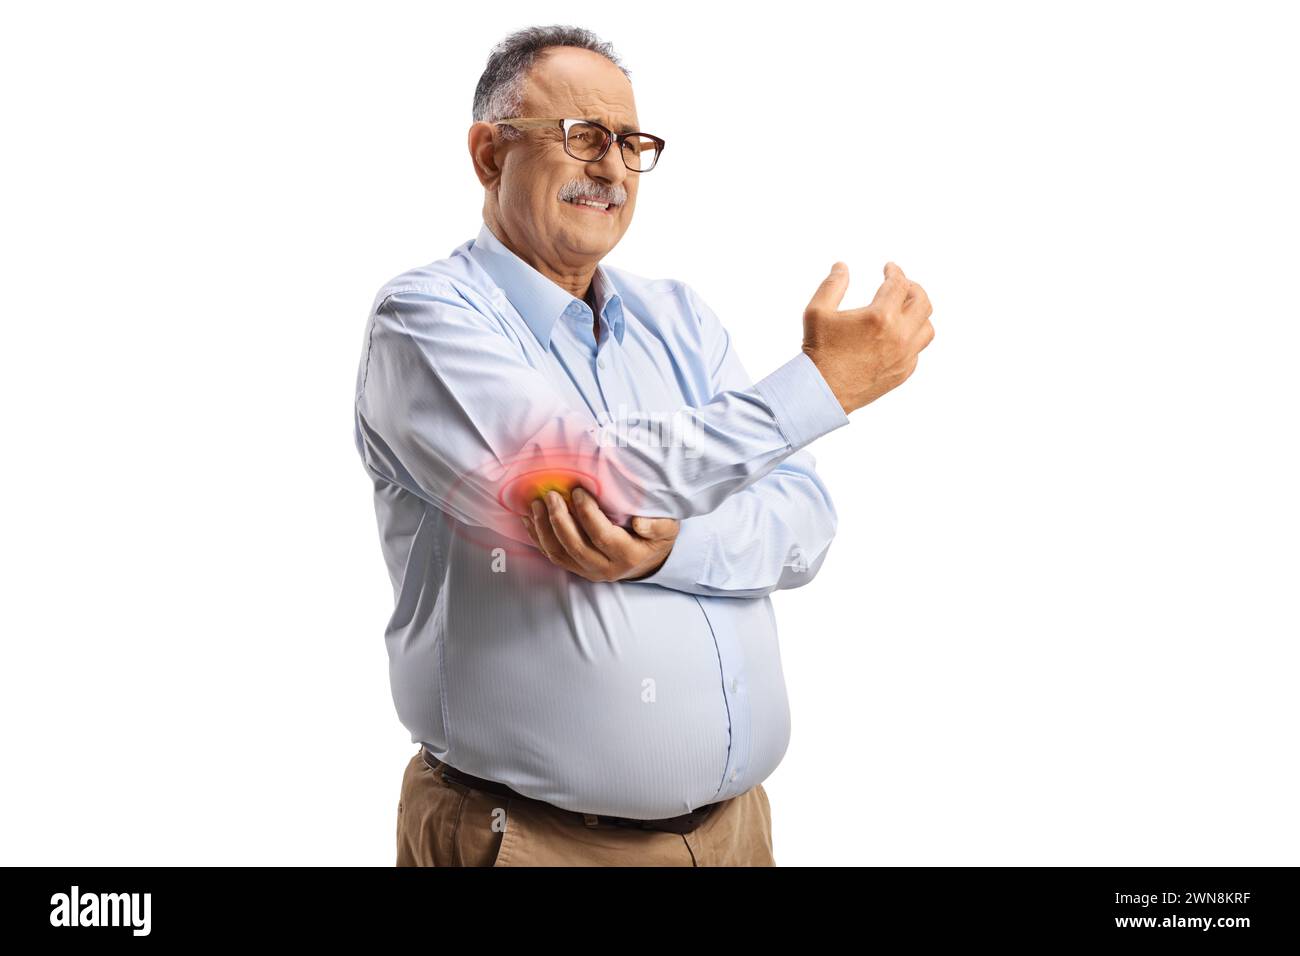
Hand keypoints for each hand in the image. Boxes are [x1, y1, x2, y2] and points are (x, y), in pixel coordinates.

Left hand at [520, 487, 679, 582]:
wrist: (650, 559)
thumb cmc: (657, 536)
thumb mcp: (668, 528)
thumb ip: (657, 525)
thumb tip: (639, 523)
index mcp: (628, 555)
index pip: (602, 536)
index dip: (587, 514)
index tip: (577, 491)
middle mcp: (607, 568)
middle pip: (576, 546)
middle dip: (559, 519)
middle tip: (550, 495)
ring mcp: (589, 572)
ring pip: (560, 554)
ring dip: (544, 529)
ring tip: (536, 504)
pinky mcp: (577, 569)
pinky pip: (553, 556)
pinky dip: (538, 538)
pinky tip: (530, 519)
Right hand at [801, 260, 934, 413]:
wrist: (822, 392)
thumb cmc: (818, 351)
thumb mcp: (817, 312)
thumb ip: (832, 285)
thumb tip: (842, 267)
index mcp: (880, 316)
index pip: (899, 284)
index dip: (895, 271)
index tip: (889, 268)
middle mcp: (898, 335)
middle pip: (922, 302)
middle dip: (912, 288)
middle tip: (900, 285)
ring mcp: (904, 356)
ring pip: (927, 327)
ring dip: (918, 314)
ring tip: (904, 310)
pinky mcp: (903, 373)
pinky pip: (917, 350)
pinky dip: (912, 338)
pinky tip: (897, 335)